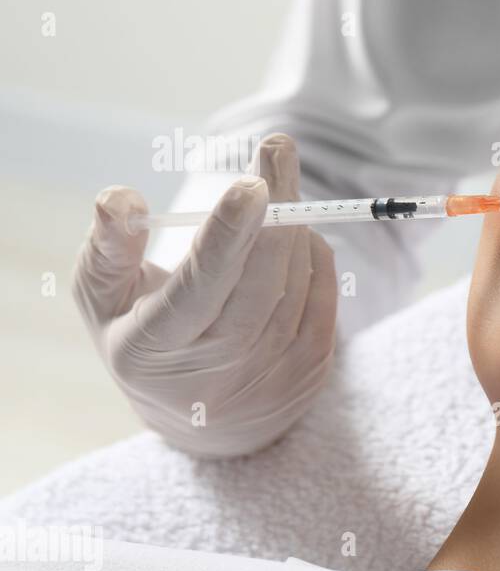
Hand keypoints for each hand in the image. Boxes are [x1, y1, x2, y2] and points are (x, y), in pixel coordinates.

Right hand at [73, 134, 336, 457]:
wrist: (203, 422)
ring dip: (291, 225)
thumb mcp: (105, 298)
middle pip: (261, 282)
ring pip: (297, 280)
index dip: (227, 237)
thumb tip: (119, 198)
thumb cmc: (144, 337)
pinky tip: (291, 235)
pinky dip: (311, 251)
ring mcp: (271, 373)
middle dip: (275, 210)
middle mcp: (217, 371)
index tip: (250, 184)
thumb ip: (109, 247)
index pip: (199, 289)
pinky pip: (324, 291)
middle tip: (276, 147)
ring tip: (271, 191)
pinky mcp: (311, 369)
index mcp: (153, 350)